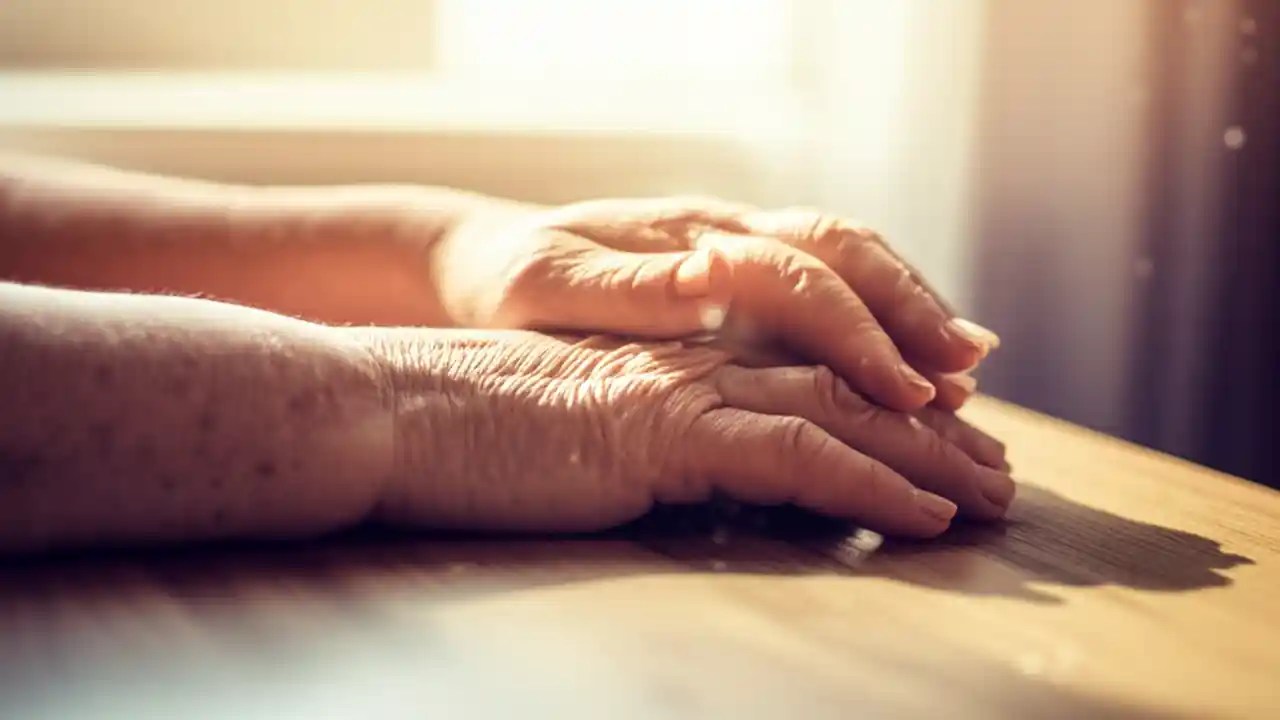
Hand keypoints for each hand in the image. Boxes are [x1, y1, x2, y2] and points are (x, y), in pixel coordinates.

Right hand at [360, 328, 1013, 537]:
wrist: (390, 412)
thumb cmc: (459, 437)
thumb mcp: (564, 438)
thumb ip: (634, 448)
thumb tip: (683, 482)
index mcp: (672, 367)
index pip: (800, 382)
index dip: (879, 413)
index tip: (937, 449)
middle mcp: (693, 366)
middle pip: (841, 388)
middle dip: (931, 431)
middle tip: (998, 468)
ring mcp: (682, 391)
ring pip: (840, 411)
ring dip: (929, 455)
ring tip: (995, 494)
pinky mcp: (665, 431)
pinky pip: (796, 456)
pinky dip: (871, 484)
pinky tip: (926, 514)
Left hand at [436, 197, 1000, 411]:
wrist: (489, 265)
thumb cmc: (512, 286)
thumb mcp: (548, 289)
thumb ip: (626, 289)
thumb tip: (709, 279)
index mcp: (690, 237)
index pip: (794, 272)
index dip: (855, 330)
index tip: (902, 389)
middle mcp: (729, 233)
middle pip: (844, 251)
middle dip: (910, 310)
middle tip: (967, 374)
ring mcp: (740, 251)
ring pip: (850, 262)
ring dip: (912, 308)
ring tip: (969, 366)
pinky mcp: (740, 281)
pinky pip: (829, 287)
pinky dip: (881, 318)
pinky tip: (915, 357)